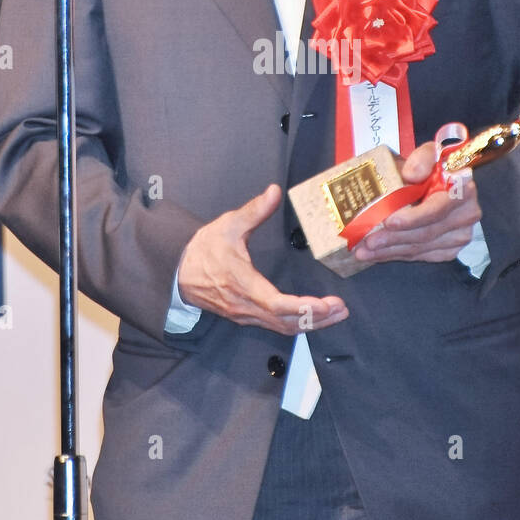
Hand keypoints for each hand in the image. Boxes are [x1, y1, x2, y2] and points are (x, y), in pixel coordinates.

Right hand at [177, 183, 348, 335]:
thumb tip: (274, 191)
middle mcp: (245, 306)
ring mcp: (245, 315)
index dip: (303, 308)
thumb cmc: (204, 249)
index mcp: (243, 284)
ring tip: (335, 314)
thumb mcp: (228, 225)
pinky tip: (313, 318)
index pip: (277, 304)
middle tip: (341, 309)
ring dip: (310, 324)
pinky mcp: (245, 317)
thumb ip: (254, 210)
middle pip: (285, 322)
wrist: (178, 272)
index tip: (326, 304)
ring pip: (281, 328)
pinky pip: (274, 326)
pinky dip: (296, 324)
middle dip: (316, 318)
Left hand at [351, 140, 481, 264]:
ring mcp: (460, 236)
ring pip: (421, 248)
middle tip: (368, 241)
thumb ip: (422, 159)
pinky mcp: (450, 249)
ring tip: (364, 251)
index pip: (437, 209)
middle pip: (426, 233)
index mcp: (464, 190)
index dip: (414, 218)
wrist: (436, 183)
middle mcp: (466, 215)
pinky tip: (378, 254)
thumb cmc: (430, 168)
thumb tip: (411, 175)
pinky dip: (397, 255)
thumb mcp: (428, 154)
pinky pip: (421, 256)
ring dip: (390, 251)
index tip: (389, 221)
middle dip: (394, 238)